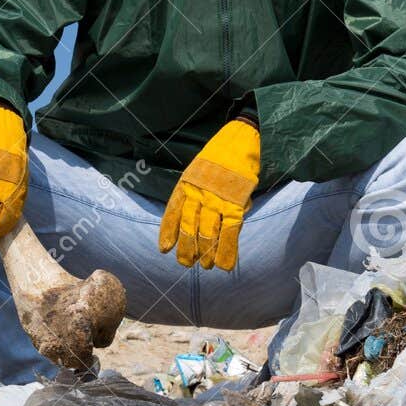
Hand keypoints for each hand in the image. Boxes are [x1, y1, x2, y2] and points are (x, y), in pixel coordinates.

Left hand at [158, 118, 259, 270]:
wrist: (241, 139)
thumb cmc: (219, 156)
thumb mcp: (196, 170)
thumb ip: (193, 192)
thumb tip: (192, 218)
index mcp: (186, 184)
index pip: (173, 212)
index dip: (168, 232)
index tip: (164, 249)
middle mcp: (199, 193)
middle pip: (189, 227)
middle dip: (186, 248)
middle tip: (185, 263)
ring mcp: (217, 199)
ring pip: (207, 234)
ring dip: (205, 253)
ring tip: (204, 266)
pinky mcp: (236, 204)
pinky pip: (230, 233)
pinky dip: (227, 251)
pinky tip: (224, 266)